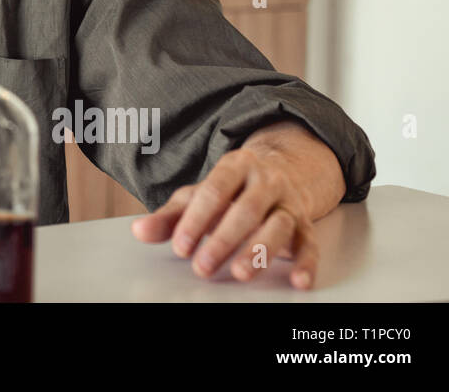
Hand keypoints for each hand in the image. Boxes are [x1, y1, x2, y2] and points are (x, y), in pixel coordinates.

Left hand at [130, 120, 344, 288]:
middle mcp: (266, 181)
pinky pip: (309, 244)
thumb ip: (170, 215)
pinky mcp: (306, 225)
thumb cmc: (230, 190)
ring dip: (260, 251)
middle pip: (245, 210)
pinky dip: (306, 263)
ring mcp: (288, 202)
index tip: (180, 246)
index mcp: (235, 166)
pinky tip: (298, 281)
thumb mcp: (198, 195)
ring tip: (241, 274)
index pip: (214, 191)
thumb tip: (138, 231)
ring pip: (278, 225)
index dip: (196, 219)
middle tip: (203, 266)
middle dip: (223, 240)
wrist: (280, 171)